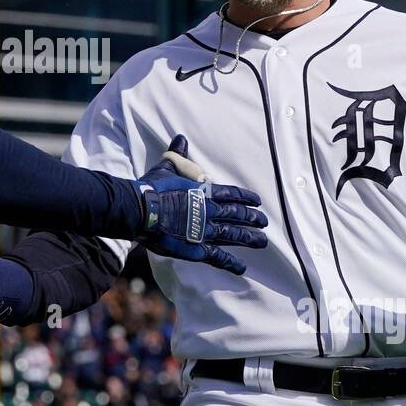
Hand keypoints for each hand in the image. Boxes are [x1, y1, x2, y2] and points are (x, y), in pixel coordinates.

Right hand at [135, 134, 267, 275]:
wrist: (141, 210)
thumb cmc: (151, 188)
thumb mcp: (166, 168)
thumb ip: (177, 155)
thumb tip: (181, 137)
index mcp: (202, 192)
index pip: (230, 194)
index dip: (244, 197)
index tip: (257, 201)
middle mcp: (208, 211)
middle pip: (236, 215)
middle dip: (251, 218)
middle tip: (264, 222)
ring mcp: (204, 231)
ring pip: (232, 235)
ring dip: (248, 238)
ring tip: (262, 241)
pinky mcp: (195, 248)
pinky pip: (217, 257)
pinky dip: (230, 263)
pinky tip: (242, 267)